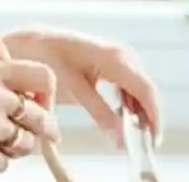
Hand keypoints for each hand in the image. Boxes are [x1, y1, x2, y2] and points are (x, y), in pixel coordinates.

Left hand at [2, 27, 161, 149]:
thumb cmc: (51, 60)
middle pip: (147, 92)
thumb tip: (121, 140)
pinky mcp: (114, 61)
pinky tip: (124, 119)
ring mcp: (120, 56)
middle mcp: (123, 54)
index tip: (153, 142)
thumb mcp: (74, 90)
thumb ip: (100, 113)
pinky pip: (130, 84)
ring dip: (140, 113)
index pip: (146, 92)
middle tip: (143, 146)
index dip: (154, 119)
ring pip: (140, 89)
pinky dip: (130, 103)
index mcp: (115, 59)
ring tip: (134, 137)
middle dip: (148, 119)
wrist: (35, 41)